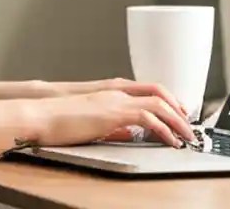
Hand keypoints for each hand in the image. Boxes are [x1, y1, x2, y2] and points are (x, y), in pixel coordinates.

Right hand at [30, 90, 197, 147]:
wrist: (40, 115)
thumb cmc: (59, 119)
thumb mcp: (92, 121)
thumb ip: (112, 124)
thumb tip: (128, 133)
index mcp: (112, 91)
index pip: (149, 89)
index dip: (168, 99)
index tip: (179, 113)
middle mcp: (117, 91)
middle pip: (159, 92)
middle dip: (178, 109)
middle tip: (189, 125)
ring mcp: (116, 100)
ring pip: (159, 104)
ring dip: (177, 120)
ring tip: (186, 136)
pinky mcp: (113, 113)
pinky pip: (148, 118)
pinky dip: (164, 129)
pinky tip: (170, 140)